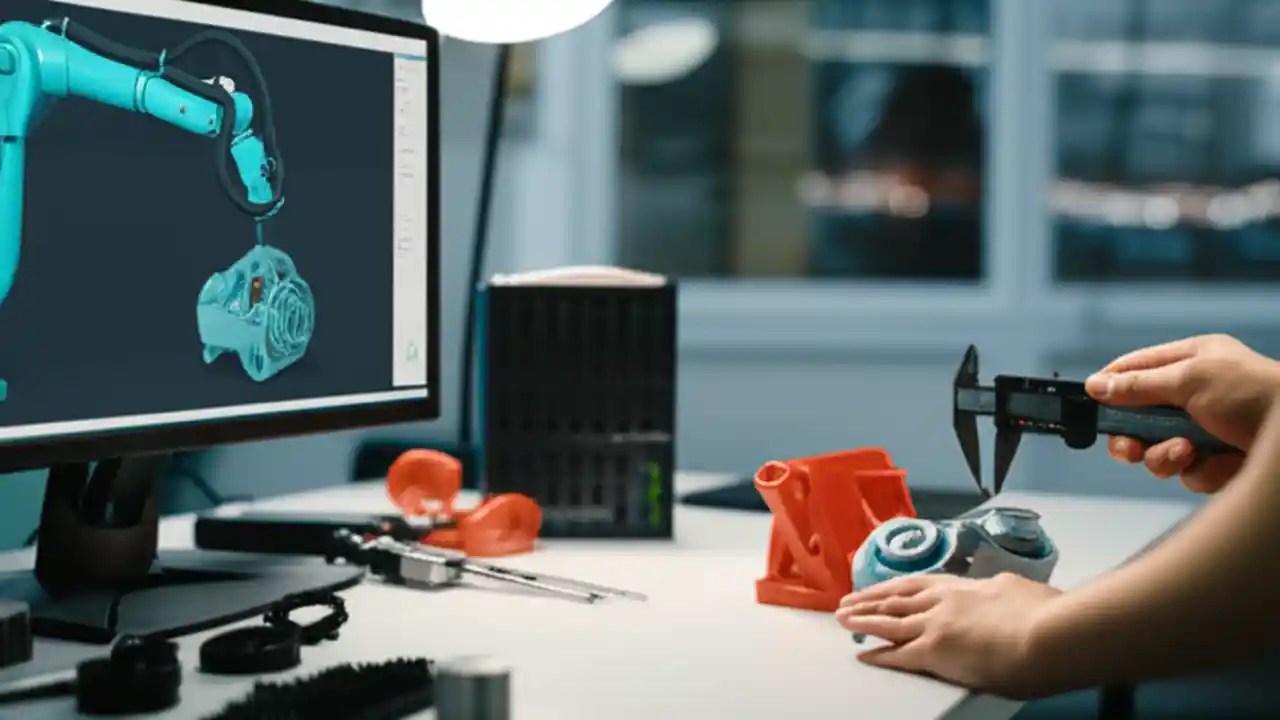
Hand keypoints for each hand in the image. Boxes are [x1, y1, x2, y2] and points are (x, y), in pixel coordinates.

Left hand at [835, 573, 1062, 699]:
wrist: (1049, 633)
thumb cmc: (1046, 614)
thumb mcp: (1017, 590)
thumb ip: (999, 592)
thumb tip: (1000, 594)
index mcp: (964, 585)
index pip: (920, 584)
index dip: (896, 587)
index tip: (880, 587)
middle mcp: (943, 600)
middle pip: (896, 599)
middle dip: (870, 600)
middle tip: (848, 601)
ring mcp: (936, 624)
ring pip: (889, 621)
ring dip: (863, 621)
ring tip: (843, 621)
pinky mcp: (934, 651)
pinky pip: (898, 653)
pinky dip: (878, 654)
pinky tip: (863, 654)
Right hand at [1085, 334, 1279, 492]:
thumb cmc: (1256, 395)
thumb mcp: (1190, 380)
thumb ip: (1138, 385)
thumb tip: (1095, 385)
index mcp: (1192, 361)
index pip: (1136, 369)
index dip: (1111, 386)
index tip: (1091, 404)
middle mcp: (1197, 394)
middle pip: (1139, 418)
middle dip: (1132, 436)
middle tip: (1129, 448)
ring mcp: (1208, 429)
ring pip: (1159, 450)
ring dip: (1166, 456)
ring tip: (1186, 452)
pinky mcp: (1219, 460)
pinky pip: (1188, 472)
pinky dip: (1198, 471)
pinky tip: (1217, 463)